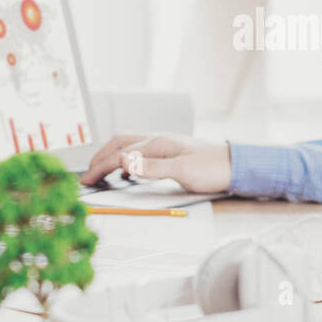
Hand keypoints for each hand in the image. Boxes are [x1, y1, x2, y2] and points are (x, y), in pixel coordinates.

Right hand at [81, 133, 232, 193]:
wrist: (236, 165)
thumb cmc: (212, 168)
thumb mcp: (182, 171)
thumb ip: (152, 167)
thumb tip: (124, 161)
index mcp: (157, 143)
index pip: (119, 153)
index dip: (100, 167)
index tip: (85, 181)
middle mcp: (158, 140)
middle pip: (119, 143)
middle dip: (100, 158)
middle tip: (86, 176)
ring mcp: (164, 145)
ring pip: (128, 145)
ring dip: (111, 156)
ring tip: (99, 171)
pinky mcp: (170, 152)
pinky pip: (140, 152)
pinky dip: (126, 159)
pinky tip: (127, 170)